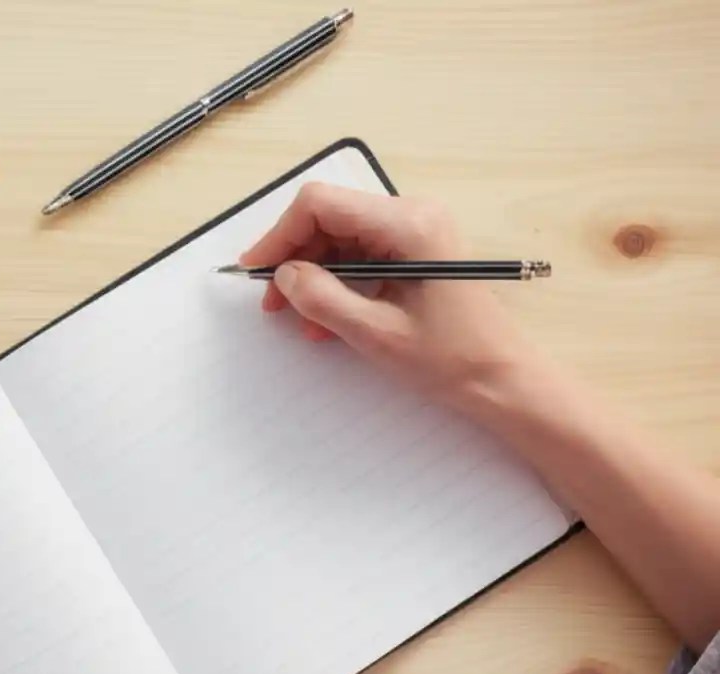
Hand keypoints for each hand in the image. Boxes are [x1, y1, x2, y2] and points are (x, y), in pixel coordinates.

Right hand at [241, 182, 533, 408]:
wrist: (505, 381)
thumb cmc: (453, 360)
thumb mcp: (376, 333)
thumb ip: (322, 298)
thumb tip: (284, 274)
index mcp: (409, 224)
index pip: (322, 204)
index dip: (280, 234)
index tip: (256, 270)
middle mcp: (413, 214)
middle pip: (329, 217)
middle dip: (294, 257)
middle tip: (273, 300)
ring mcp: (416, 231)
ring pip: (341, 237)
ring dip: (313, 274)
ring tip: (299, 317)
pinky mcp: (416, 251)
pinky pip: (361, 254)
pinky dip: (336, 282)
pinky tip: (325, 318)